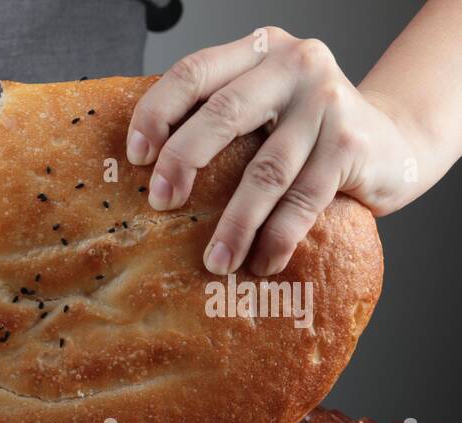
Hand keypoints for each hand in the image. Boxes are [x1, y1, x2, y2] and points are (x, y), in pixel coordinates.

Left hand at [127, 27, 418, 275]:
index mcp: (257, 52)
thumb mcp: (261, 110)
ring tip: (215, 262)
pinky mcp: (350, 145)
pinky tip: (262, 262)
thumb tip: (143, 177)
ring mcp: (326, 104)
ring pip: (265, 170)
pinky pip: (303, 200)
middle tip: (161, 203)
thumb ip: (216, 120)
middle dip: (183, 161)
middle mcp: (294, 66)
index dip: (156, 113)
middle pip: (222, 114)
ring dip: (234, 224)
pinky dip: (278, 238)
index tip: (135, 158)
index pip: (193, 72)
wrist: (394, 142)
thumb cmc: (305, 133)